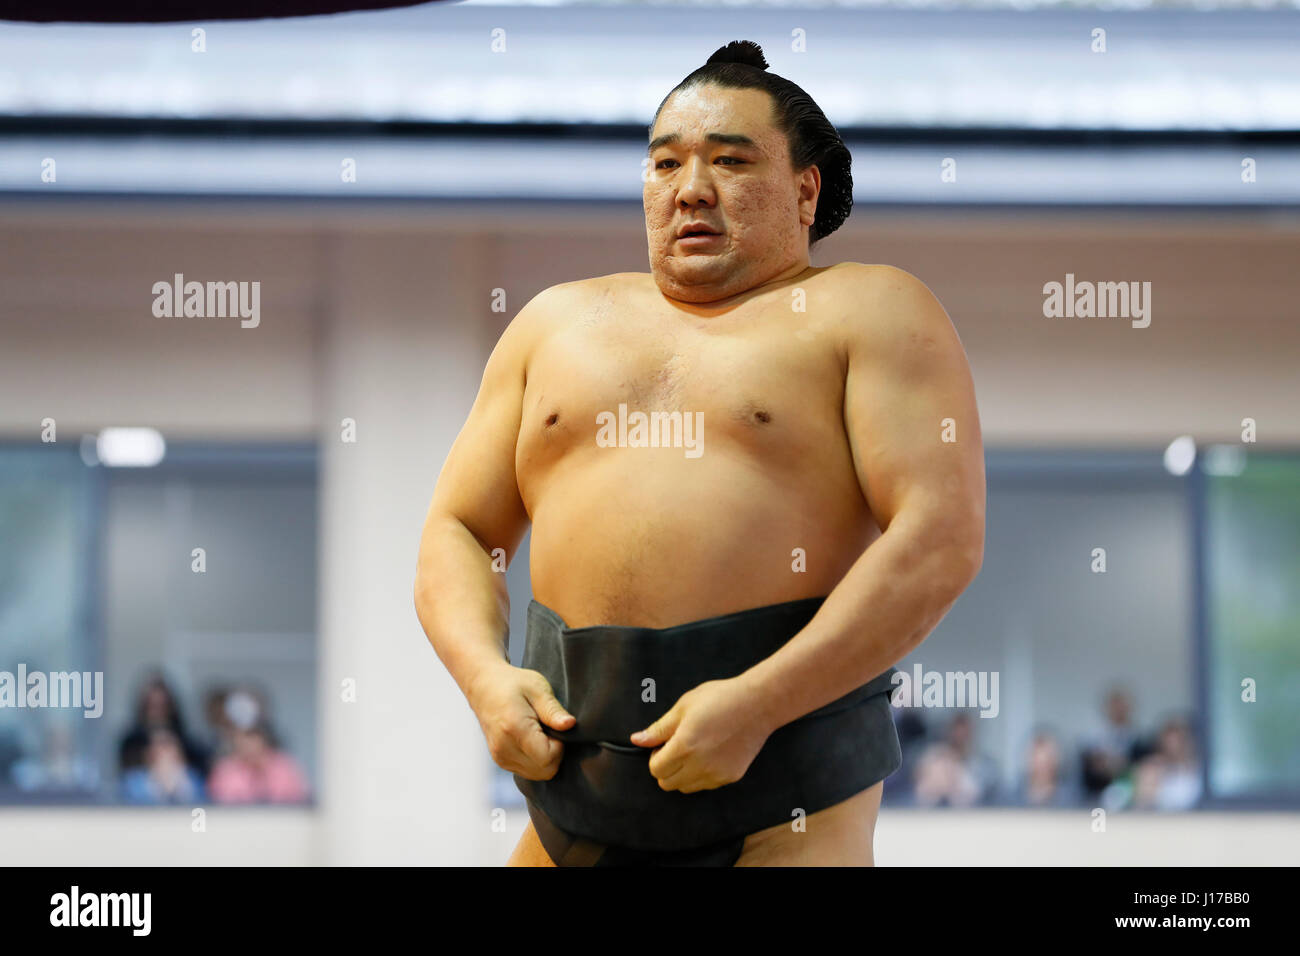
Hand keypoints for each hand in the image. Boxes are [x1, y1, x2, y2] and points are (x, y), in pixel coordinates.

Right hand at [467, 660, 574, 780]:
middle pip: (545, 771)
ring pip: (537, 774)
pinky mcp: (500, 760)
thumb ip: (553, 710)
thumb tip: (570, 725)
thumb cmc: (513, 683)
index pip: (548, 759)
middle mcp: (504, 748)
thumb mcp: (538, 688)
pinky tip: (531, 739)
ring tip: (539, 732)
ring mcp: (500, 757)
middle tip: (549, 729)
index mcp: (514, 729)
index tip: (555, 727)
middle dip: (555, 754)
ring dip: (545, 758)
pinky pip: (527, 771)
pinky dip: (535, 760)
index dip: (560, 746)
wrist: (484, 685)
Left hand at [629, 677, 773, 793]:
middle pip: (667, 784)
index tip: (664, 744)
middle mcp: (699, 765)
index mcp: (684, 746)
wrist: (758, 704)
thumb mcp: (684, 706)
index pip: (655, 769)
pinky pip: (706, 785)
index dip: (655, 756)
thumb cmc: (720, 698)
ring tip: (694, 751)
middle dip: (666, 768)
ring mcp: (716, 774)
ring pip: (685, 788)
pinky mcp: (730, 777)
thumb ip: (659, 728)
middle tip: (677, 748)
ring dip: (682, 774)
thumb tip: (637, 740)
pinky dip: (701, 775)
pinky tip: (711, 754)